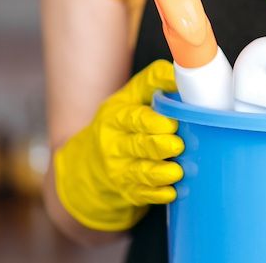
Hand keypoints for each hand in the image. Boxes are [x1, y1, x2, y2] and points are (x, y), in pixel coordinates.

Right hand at [53, 60, 184, 230]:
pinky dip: (157, 194)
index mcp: (116, 117)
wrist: (86, 166)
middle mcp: (114, 144)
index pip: (133, 118)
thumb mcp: (129, 98)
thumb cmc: (119, 125)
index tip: (171, 122)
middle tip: (177, 144)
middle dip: (158, 146)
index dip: (152, 121)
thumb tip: (179, 70)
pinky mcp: (127, 191)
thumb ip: (153, 81)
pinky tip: (171, 191)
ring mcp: (119, 170)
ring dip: (160, 173)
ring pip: (140, 172)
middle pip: (138, 145)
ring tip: (177, 171)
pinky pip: (142, 194)